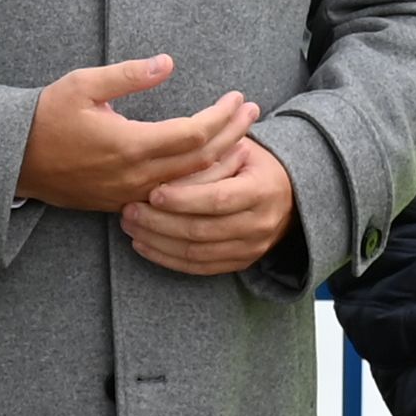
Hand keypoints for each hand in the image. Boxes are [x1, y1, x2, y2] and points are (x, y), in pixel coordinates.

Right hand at [20, 54, 259, 213]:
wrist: (15, 159)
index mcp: (129, 145)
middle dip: (233, 134)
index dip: (222, 116)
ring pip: (191, 184)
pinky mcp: (124, 203)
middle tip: (253, 112)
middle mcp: (136, 176)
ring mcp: (131, 194)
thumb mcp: (82, 84)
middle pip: (201, 160)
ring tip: (244, 138)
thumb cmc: (46, 116)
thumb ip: (126, 75)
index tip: (237, 96)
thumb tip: (167, 62)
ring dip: (221, 159)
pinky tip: (212, 165)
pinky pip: (173, 195)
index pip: (194, 135)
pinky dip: (198, 179)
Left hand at [121, 131, 298, 278]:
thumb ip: (208, 155)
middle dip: (160, 222)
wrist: (286, 196)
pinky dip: (167, 259)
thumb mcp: (238, 148)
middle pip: (202, 230)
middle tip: (129, 210)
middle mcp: (260, 224)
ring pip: (196, 253)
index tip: (153, 193)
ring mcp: (251, 248)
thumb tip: (168, 164)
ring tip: (130, 225)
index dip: (183, 199)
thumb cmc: (251, 164)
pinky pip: (199, 268)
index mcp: (261, 190)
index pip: (218, 199)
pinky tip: (143, 245)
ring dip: (157, 241)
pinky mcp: (240, 263)